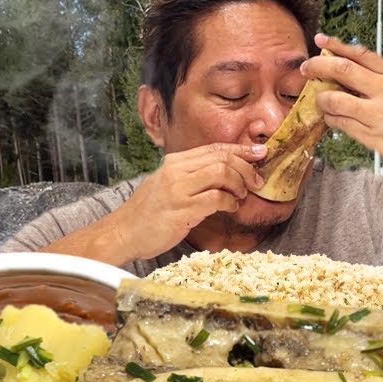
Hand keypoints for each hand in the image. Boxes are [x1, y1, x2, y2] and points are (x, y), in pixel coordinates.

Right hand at [111, 143, 266, 259]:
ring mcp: (178, 190)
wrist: (122, 233)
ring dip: (239, 184)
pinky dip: (229, 202)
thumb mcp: (166, 185)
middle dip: (246, 167)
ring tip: (242, 195)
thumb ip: (189, 177)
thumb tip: (222, 174)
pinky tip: (231, 207)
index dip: (240, 150)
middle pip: (221, 158)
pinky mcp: (182, 210)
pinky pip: (216, 199)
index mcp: (173, 162)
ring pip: (221, 173)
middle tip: (257, 180)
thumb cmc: (146, 213)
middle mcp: (175, 171)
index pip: (214, 149)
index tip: (259, 153)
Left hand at [301, 33, 382, 182]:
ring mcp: (379, 116)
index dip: (337, 45)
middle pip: (343, 70)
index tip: (320, 40)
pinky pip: (342, 125)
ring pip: (336, 100)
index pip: (361, 54)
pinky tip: (330, 118)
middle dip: (318, 67)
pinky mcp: (374, 139)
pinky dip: (331, 119)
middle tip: (306, 68)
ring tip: (319, 99)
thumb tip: (353, 75)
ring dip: (321, 98)